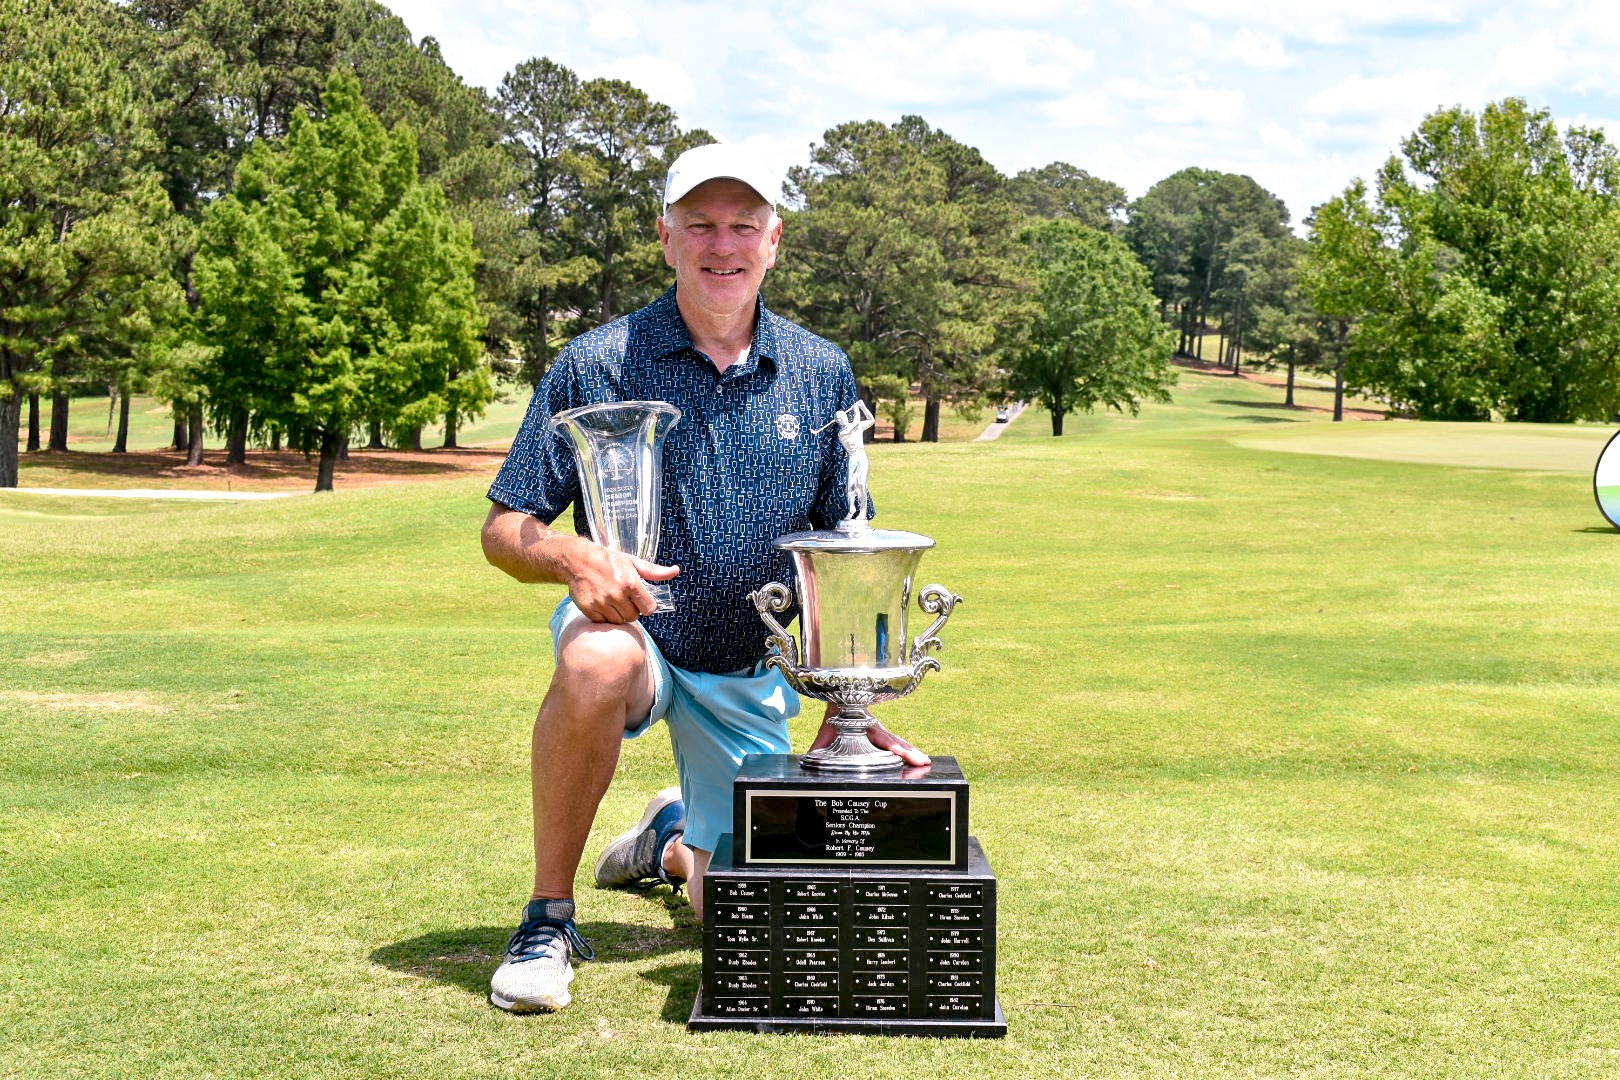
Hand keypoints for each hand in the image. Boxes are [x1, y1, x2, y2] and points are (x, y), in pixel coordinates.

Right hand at [566, 541, 678, 624]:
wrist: (577, 560)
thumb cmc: (608, 560)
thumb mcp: (632, 562)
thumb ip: (654, 571)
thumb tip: (675, 571)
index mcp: (631, 583)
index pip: (649, 608)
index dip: (645, 606)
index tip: (639, 600)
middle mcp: (617, 594)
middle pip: (633, 617)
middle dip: (631, 610)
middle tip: (623, 599)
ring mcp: (602, 603)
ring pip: (619, 621)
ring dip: (618, 614)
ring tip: (612, 600)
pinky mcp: (589, 609)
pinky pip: (603, 622)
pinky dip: (604, 616)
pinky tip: (601, 604)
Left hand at [809, 708, 930, 766]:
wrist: (840, 703)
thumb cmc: (834, 719)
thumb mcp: (824, 733)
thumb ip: (818, 747)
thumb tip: (808, 759)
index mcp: (867, 728)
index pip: (883, 739)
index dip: (893, 747)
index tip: (902, 754)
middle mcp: (878, 730)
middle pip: (897, 742)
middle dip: (910, 752)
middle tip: (924, 762)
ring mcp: (883, 733)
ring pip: (901, 742)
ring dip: (914, 752)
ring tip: (927, 761)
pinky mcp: (885, 737)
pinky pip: (899, 744)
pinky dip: (910, 750)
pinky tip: (920, 758)